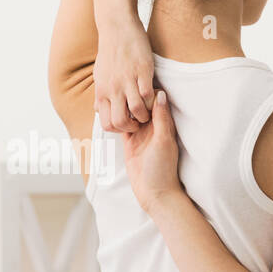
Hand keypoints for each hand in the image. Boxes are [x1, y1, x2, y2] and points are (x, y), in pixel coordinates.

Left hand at [94, 20, 154, 132]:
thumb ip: (100, 94)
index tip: (127, 124)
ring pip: (137, 110)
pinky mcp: (142, 71)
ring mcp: (127, 80)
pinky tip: (154, 96)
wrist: (116, 27)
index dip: (119, 129)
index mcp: (101, 91)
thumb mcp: (99, 75)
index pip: (107, 123)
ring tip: (149, 110)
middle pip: (120, 122)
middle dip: (133, 126)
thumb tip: (98, 108)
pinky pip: (148, 94)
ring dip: (145, 115)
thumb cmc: (109, 51)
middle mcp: (112, 89)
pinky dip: (153, 100)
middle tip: (139, 120)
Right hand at [122, 90, 181, 212]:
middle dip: (132, 95)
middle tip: (121, 81)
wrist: (154, 193)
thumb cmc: (163, 168)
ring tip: (114, 93)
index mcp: (164, 124)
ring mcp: (141, 134)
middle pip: (142, 105)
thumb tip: (160, 93)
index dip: (147, 89)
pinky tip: (109, 109)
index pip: (156, 100)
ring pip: (131, 114)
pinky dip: (117, 118)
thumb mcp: (163, 140)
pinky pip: (122, 126)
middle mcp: (153, 127)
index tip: (137, 78)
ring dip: (123, 106)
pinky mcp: (130, 142)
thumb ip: (161, 118)